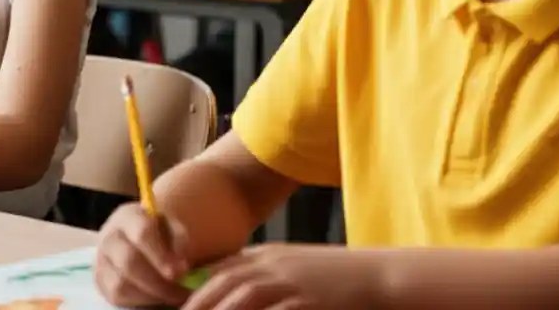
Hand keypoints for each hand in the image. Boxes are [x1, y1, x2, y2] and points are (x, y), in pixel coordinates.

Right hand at [95, 203, 192, 307]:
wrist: (142, 237)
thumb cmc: (161, 231)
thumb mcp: (174, 227)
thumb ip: (180, 241)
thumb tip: (180, 267)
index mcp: (128, 216)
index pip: (142, 233)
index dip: (162, 255)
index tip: (182, 272)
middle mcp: (109, 236)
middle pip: (129, 262)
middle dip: (158, 282)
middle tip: (182, 292)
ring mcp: (101, 260)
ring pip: (121, 284)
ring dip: (152, 295)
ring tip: (173, 297)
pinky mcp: (100, 280)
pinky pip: (116, 297)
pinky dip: (141, 302)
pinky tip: (158, 299)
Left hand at [182, 244, 377, 309]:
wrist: (376, 274)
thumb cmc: (334, 275)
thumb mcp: (293, 266)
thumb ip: (265, 273)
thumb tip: (233, 288)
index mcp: (267, 255)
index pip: (223, 268)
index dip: (199, 287)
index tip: (182, 305)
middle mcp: (274, 264)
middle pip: (225, 280)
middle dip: (200, 301)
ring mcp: (290, 280)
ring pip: (243, 295)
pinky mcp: (307, 298)